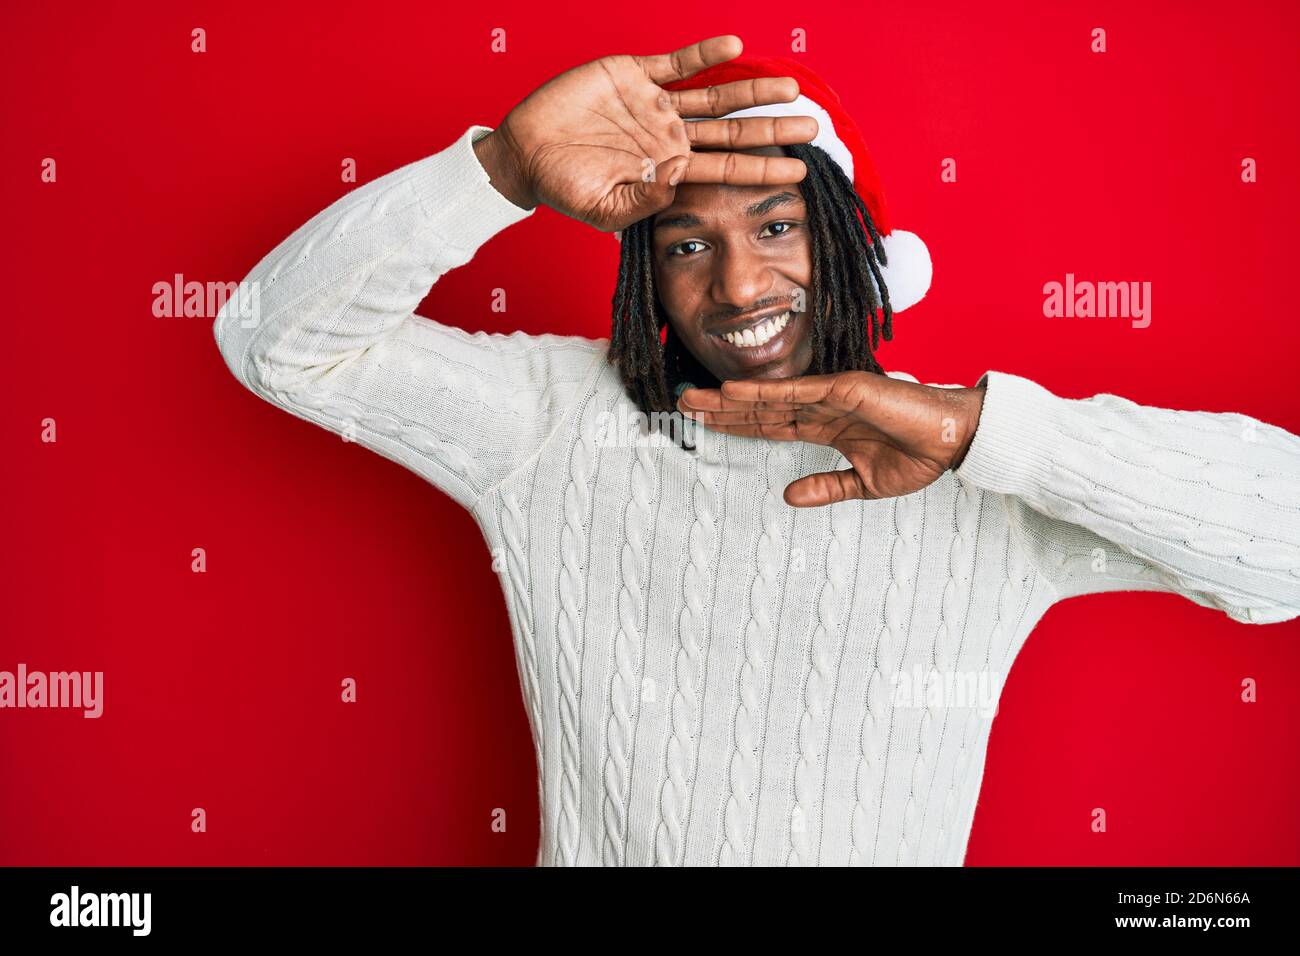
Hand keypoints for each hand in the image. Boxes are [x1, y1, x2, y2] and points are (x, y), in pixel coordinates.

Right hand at [472, 34, 818, 231]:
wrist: (525, 153)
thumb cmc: (563, 188)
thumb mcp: (603, 208)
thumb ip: (643, 200)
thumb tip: (677, 182)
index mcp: (668, 169)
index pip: (726, 171)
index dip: (762, 170)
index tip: (799, 172)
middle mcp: (670, 136)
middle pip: (732, 132)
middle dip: (771, 129)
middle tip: (813, 125)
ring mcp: (654, 105)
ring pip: (714, 95)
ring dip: (750, 90)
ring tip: (789, 86)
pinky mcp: (633, 75)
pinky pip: (676, 62)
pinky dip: (703, 54)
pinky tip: (732, 45)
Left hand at [676, 372, 987, 506]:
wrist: (954, 441)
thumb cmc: (919, 456)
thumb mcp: (864, 484)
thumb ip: (826, 487)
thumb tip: (788, 497)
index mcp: (826, 427)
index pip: (770, 425)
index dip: (736, 425)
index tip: (704, 425)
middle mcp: (822, 407)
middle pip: (760, 408)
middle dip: (721, 409)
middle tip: (681, 405)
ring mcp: (831, 395)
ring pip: (769, 397)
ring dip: (729, 398)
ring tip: (694, 398)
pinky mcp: (845, 389)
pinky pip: (795, 392)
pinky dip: (762, 392)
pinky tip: (731, 392)